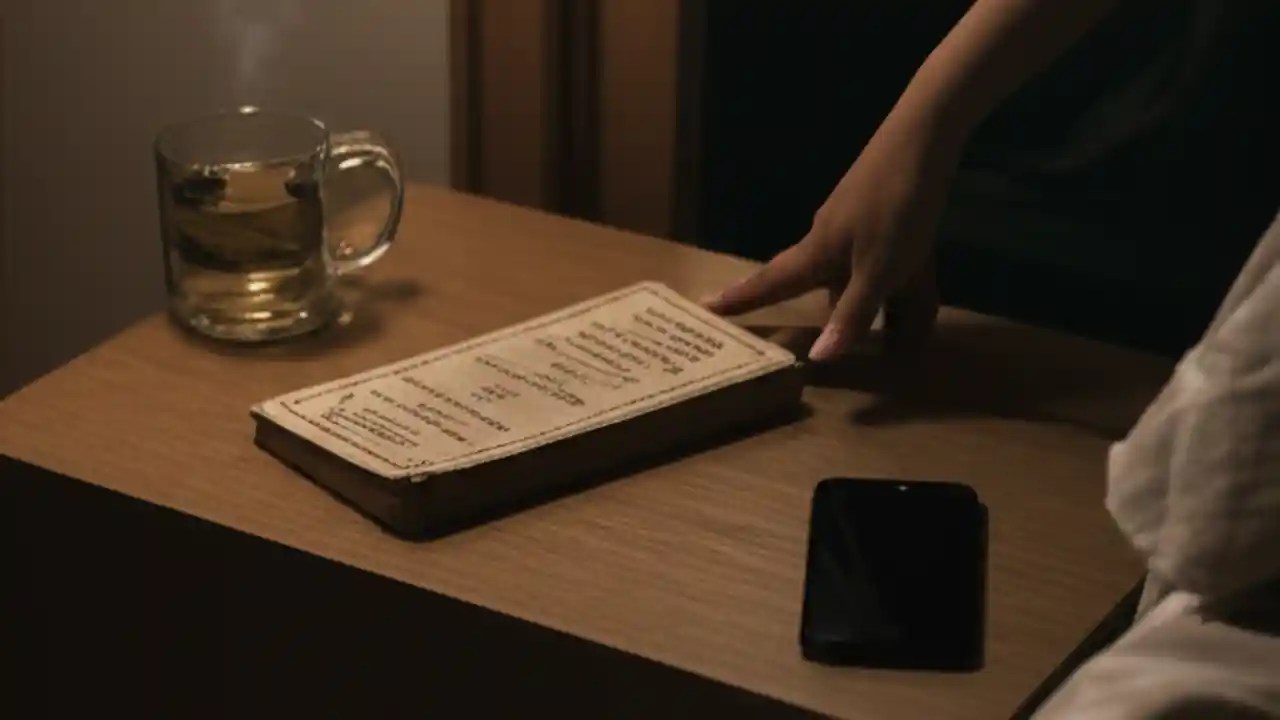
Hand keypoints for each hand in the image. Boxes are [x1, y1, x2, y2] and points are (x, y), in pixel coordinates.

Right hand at [703, 116, 961, 360]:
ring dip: (854, 300)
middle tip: (767, 320)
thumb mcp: (880, 269)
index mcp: (818, 254)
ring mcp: (853, 225)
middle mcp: (827, 239)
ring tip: (865, 332)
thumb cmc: (897, 207)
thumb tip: (818, 357)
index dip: (740, 299)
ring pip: (847, 273)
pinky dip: (887, 285)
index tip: (705, 307)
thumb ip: (853, 313)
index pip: (770, 283)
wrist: (924, 137)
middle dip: (792, 303)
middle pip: (804, 279)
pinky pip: (876, 262)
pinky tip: (911, 299)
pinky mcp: (880, 216)